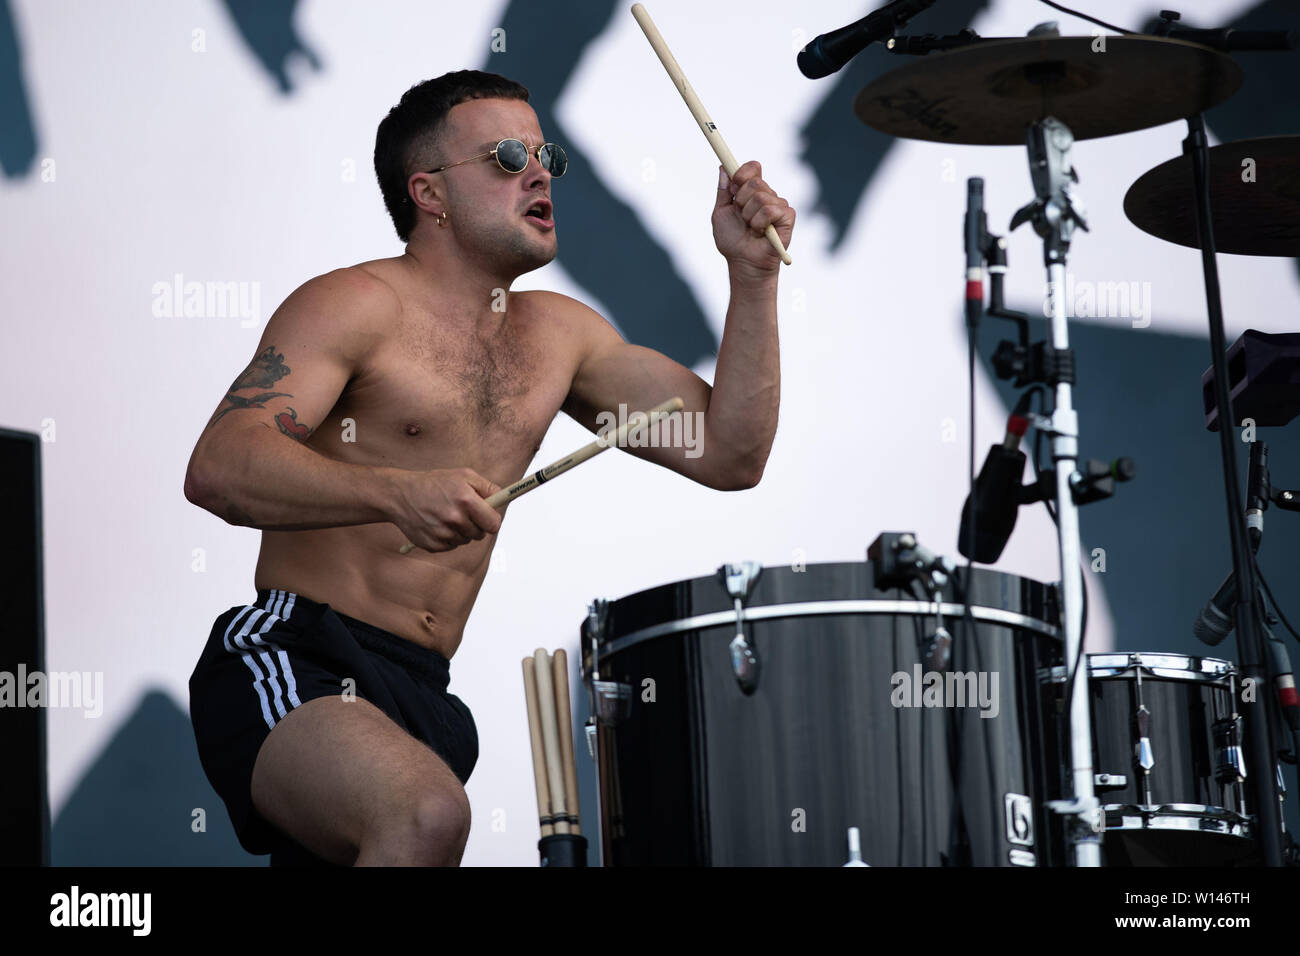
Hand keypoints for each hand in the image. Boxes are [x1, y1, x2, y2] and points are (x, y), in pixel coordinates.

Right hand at [390, 467, 502, 552]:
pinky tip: (437, 523)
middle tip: (463, 512)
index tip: (488, 517)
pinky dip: (447, 538)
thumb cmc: (434, 483)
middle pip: (480, 534)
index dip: (492, 521)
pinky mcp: (433, 545)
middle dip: (476, 524)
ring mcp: (443, 534)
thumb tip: (504, 497)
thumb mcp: (463, 475)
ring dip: (460, 531)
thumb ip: (488, 487)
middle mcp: (455, 519)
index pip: (494, 524)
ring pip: (465, 540)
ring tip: (446, 515)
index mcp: (466, 500)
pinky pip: (451, 546)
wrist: (400, 494)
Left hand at [712, 161, 794, 278]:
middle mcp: (767, 195)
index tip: (734, 185)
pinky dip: (760, 224)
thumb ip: (723, 191)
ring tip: (751, 229)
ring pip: (761, 198)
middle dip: (741, 201)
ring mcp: (778, 205)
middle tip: (741, 216)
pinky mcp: (787, 217)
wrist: (743, 262)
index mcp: (751, 192)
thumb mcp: (721, 213)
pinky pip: (770, 210)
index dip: (743, 172)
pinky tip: (761, 233)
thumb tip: (723, 168)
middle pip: (755, 182)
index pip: (753, 168)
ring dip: (749, 217)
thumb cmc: (732, 241)